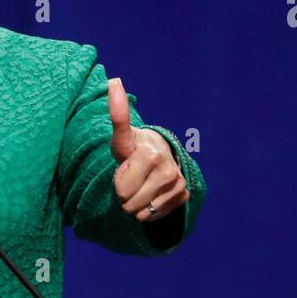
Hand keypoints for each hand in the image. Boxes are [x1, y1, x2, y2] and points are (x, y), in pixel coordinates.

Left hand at [108, 77, 189, 221]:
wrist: (159, 155)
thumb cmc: (134, 148)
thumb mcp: (122, 136)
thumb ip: (118, 114)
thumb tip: (113, 79)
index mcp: (150, 154)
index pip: (122, 189)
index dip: (118, 181)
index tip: (126, 167)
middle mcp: (168, 170)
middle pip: (128, 204)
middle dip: (124, 194)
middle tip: (131, 178)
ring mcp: (177, 184)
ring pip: (140, 213)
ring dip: (134, 204)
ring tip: (140, 186)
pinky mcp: (183, 196)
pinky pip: (152, 217)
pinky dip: (147, 210)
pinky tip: (150, 194)